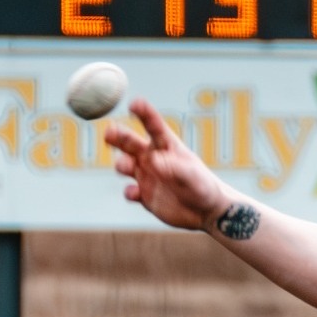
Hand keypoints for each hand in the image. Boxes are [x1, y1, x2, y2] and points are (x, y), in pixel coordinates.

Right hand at [105, 99, 233, 230]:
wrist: (207, 212)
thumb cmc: (204, 186)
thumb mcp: (192, 175)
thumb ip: (174, 167)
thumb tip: (153, 160)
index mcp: (167, 146)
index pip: (153, 126)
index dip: (144, 113)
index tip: (135, 104)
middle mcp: (152, 158)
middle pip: (130, 142)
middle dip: (118, 136)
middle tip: (109, 133)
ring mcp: (146, 176)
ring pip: (124, 164)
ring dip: (121, 164)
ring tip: (125, 167)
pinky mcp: (144, 195)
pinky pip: (130, 191)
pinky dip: (129, 192)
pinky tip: (135, 194)